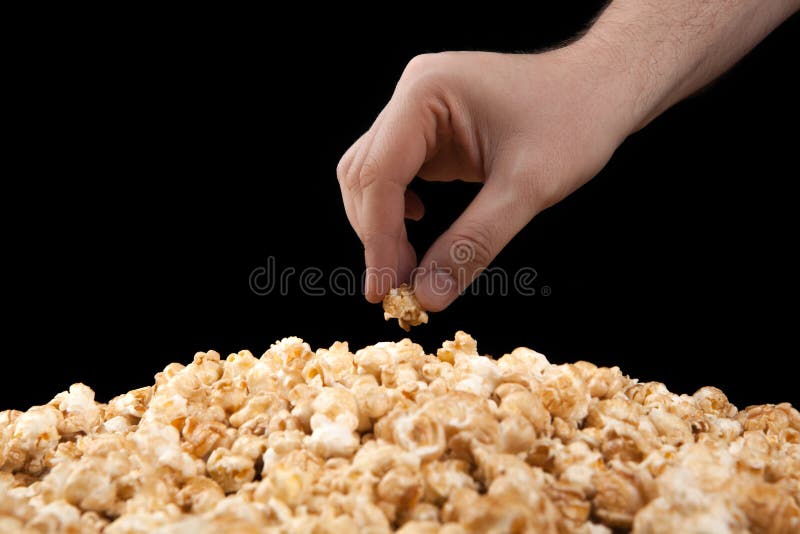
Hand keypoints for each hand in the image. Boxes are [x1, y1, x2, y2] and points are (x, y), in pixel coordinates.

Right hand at [337, 47, 633, 310]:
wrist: (601, 89)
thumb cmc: (575, 122)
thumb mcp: (527, 188)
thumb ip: (474, 243)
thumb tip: (427, 298)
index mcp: (425, 92)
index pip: (378, 172)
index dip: (376, 236)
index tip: (384, 290)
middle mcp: (411, 94)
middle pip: (364, 174)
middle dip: (377, 234)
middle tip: (397, 288)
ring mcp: (417, 109)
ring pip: (372, 175)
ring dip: (382, 225)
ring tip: (407, 269)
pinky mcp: (428, 127)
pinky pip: (395, 172)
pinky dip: (396, 208)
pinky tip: (419, 226)